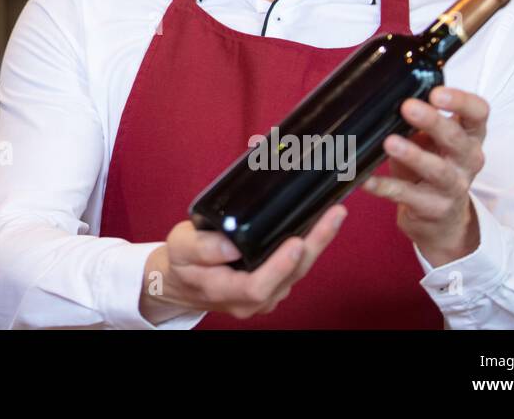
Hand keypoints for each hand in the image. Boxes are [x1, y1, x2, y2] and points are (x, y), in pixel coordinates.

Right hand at [139, 205, 346, 324]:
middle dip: (315, 244)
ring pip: (299, 271)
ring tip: (334, 214)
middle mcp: (252, 300)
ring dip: (318, 242)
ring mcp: (267, 294)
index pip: (258, 285)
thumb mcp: (179, 248)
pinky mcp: (274, 284)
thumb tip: (231, 243)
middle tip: (333, 215)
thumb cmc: (180, 263)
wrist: (182, 282)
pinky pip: (296, 266)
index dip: (279, 266)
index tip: (295, 243)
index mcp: (227, 291)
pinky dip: (310, 244)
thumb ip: (202, 247)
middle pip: (291, 275)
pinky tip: (319, 223)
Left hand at [362, 86, 487, 266]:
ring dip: (413, 155)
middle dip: (432, 121)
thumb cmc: (432, 165)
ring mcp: (454, 186)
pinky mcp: (434, 208)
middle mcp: (468, 160)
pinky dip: (384, 186)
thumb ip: (417, 120)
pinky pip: (406, 195)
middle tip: (408, 106)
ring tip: (390, 142)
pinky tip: (365, 179)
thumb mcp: (430, 140)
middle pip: (456, 138)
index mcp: (470, 136)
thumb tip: (386, 96)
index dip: (461, 101)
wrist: (440, 218)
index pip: (478, 113)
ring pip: (437, 170)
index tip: (436, 92)